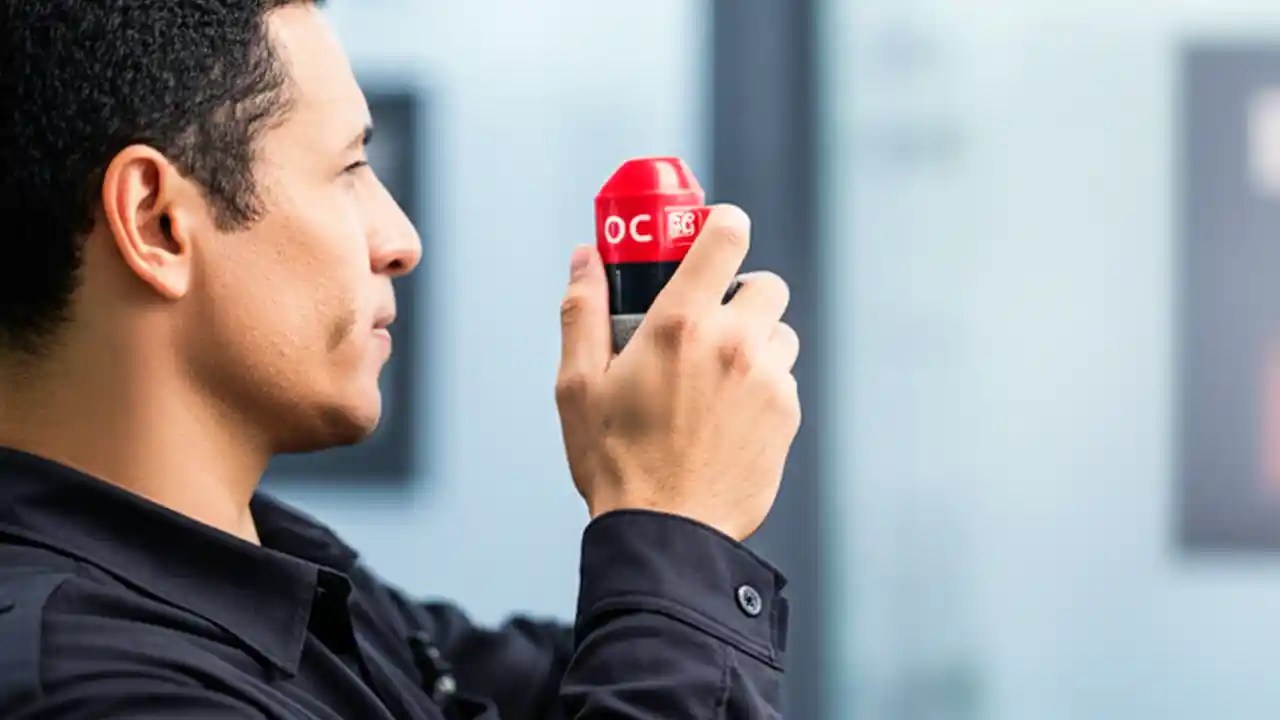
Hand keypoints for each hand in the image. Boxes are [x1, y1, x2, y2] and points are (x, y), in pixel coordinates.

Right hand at [555, 205, 800, 541]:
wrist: (665, 533)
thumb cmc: (615, 462)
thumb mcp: (577, 385)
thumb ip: (582, 311)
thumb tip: (586, 258)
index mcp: (681, 324)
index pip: (728, 237)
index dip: (722, 226)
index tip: (711, 238)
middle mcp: (734, 343)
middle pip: (766, 284)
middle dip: (741, 294)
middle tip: (708, 322)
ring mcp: (768, 381)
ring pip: (779, 333)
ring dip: (755, 342)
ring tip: (715, 378)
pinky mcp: (787, 416)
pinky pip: (783, 380)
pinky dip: (761, 386)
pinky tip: (726, 417)